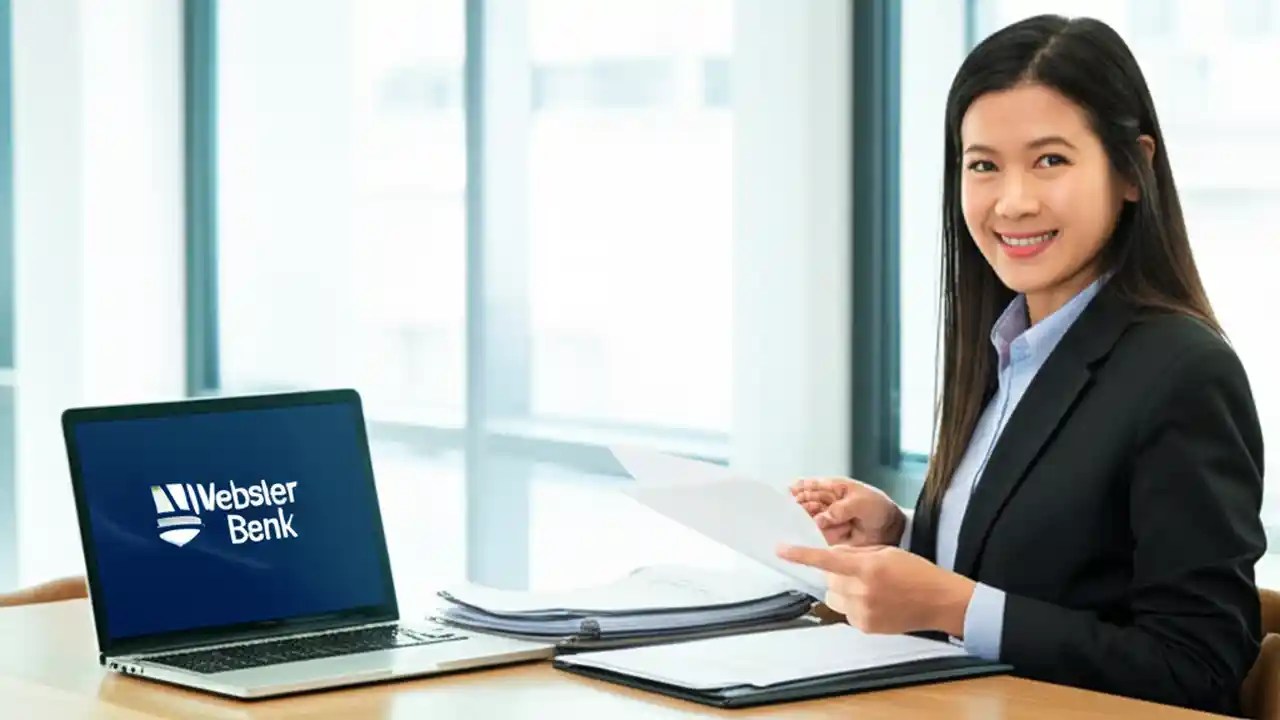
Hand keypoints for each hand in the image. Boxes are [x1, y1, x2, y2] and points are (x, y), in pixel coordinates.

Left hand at [775, 544, 974, 636]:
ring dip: (843, 589)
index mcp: (866, 568)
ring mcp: (862, 612)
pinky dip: (853, 605)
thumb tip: (831, 555)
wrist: (938, 601)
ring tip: (869, 588)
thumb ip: (856, 553)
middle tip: (860, 571)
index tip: (781, 549)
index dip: (800, 554)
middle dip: (837, 572)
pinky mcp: (865, 627)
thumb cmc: (915, 572)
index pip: (825, 560)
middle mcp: (861, 591)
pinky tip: (876, 602)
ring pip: (833, 596)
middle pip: (828, 579)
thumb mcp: (886, 552)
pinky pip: (845, 612)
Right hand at [789, 477, 905, 546]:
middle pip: (807, 502)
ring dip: (800, 521)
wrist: (893, 530)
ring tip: (792, 524)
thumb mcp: (862, 503)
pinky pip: (815, 535)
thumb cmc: (879, 509)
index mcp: (835, 488)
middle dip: (797, 506)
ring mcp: (828, 519)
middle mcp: (828, 503)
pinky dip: (808, 536)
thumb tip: (820, 519)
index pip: (813, 485)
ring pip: (808, 519)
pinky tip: (800, 537)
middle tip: (788, 511)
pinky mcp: (830, 536)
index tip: (788, 492)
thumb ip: (840, 510)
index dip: (799, 487)